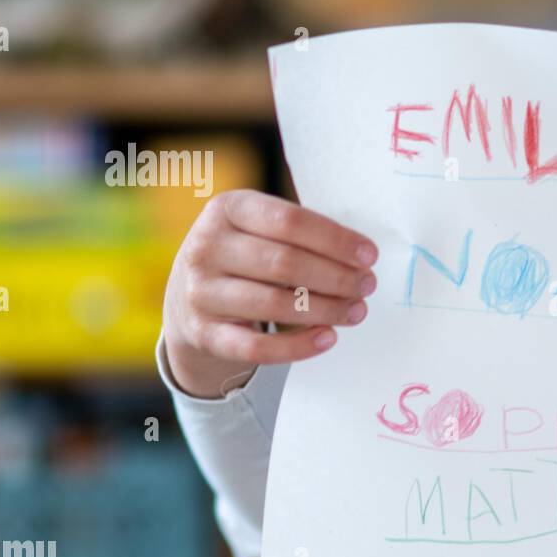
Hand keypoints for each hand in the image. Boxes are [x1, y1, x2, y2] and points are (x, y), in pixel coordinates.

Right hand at [163, 189, 378, 397]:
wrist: (187, 298)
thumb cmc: (244, 256)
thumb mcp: (259, 229)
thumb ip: (302, 235)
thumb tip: (360, 260)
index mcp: (227, 209)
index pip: (289, 221)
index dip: (335, 240)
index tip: (369, 256)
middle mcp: (206, 247)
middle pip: (285, 263)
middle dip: (336, 277)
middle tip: (367, 286)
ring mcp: (201, 292)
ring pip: (274, 304)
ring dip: (325, 310)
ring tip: (356, 311)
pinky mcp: (204, 334)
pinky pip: (257, 347)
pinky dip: (299, 345)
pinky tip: (328, 338)